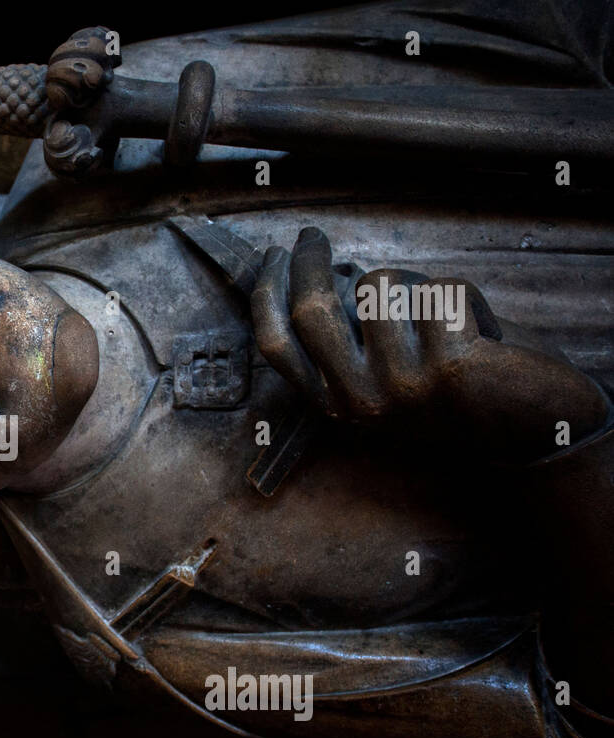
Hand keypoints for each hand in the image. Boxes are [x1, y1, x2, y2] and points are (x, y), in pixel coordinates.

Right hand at [251, 227, 610, 461]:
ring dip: (414, 284)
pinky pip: (441, 290)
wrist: (535, 434)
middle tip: (314, 238)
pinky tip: (483, 331)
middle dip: (308, 261)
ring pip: (380, 287)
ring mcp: (402, 383)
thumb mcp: (386, 378)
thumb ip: (352, 342)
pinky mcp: (449, 364)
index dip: (268, 291)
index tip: (274, 256)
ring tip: (442, 315)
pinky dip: (469, 298)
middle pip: (311, 308)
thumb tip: (324, 276)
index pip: (276, 343)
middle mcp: (360, 399)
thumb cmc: (460, 394)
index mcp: (336, 404)